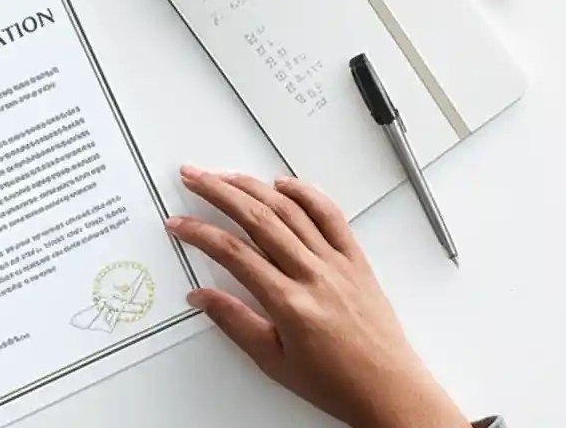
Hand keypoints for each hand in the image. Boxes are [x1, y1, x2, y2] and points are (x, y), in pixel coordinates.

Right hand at [166, 167, 468, 427]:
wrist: (389, 390)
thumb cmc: (335, 383)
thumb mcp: (273, 361)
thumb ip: (234, 322)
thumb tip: (200, 297)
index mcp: (290, 303)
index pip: (233, 253)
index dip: (198, 232)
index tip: (177, 223)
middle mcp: (313, 275)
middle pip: (257, 219)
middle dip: (218, 192)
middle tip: (193, 177)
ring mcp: (337, 262)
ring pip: (289, 210)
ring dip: (253, 186)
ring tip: (225, 175)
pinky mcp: (355, 259)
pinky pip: (330, 216)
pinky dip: (306, 194)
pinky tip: (283, 184)